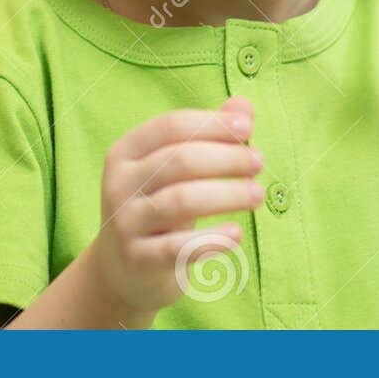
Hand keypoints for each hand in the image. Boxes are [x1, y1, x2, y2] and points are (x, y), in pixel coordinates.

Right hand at [90, 97, 264, 319]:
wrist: (124, 271)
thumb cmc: (159, 207)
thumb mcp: (175, 170)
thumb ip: (208, 135)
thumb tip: (244, 106)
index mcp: (125, 153)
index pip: (170, 126)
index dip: (212, 123)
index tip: (249, 129)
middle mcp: (119, 184)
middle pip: (179, 160)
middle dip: (226, 158)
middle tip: (259, 163)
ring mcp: (125, 223)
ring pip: (181, 201)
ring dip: (227, 195)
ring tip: (257, 195)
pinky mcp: (137, 260)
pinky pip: (178, 247)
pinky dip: (212, 239)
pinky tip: (237, 234)